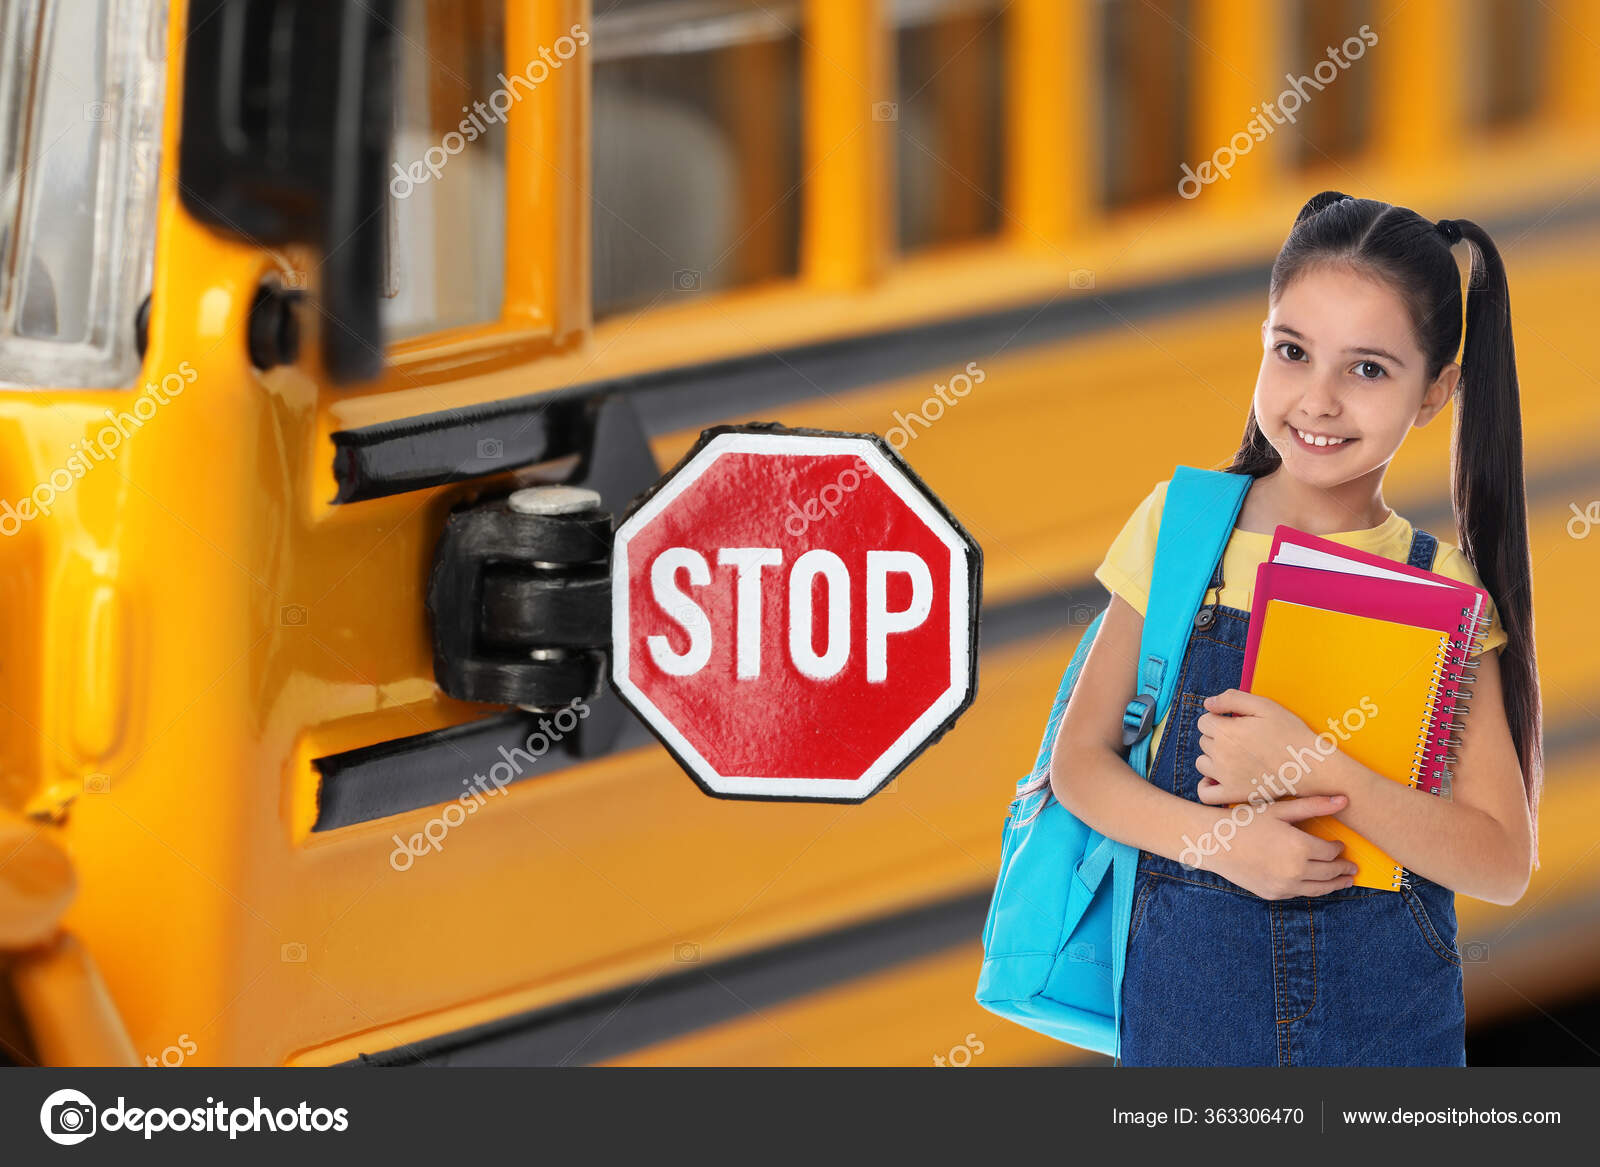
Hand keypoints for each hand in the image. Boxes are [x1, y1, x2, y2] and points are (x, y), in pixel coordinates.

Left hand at [1194, 688, 1330, 805]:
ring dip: (1213, 758)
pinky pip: (1205, 793)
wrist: (1311, 765)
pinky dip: (1207, 786)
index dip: (1220, 718)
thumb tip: (1207, 703)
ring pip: (1202, 763)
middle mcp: (1220, 754)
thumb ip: (1231, 699)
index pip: (1204, 721)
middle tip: (1243, 739)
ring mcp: (1225, 777)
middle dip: (1218, 737)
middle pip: (1203, 741)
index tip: (1237, 723)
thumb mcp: (1264, 706)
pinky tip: (1218, 779)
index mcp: (1225, 731)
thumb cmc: (1290, 732)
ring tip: (1236, 756)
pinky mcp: (1233, 794)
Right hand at [1199, 795, 1358, 899]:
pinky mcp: (1273, 893)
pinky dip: (1312, 889)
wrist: (1215, 843)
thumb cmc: (1246, 821)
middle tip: (1352, 867)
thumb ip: (1313, 806)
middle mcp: (1295, 870)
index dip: (1338, 849)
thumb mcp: (1279, 810)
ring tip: (1346, 881)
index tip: (1340, 845)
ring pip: (1319, 888)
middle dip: (1343, 869)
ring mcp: (1284, 885)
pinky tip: (1316, 884)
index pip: (1331, 852)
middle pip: (1329, 873)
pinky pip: (1299, 893)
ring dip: (1335, 885)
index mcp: (1299, 847)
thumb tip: (1343, 800)